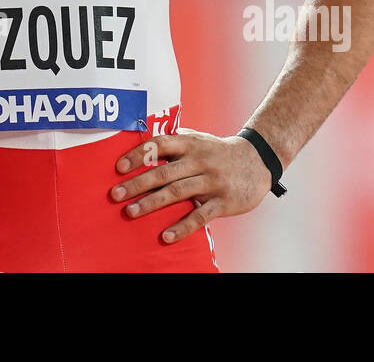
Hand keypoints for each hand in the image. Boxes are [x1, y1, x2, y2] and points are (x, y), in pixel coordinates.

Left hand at [109, 128, 271, 243]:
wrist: (258, 160)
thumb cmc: (219, 151)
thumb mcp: (199, 138)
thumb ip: (175, 140)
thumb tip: (144, 140)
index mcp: (191, 143)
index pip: (160, 144)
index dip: (139, 154)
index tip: (119, 167)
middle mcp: (199, 161)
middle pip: (164, 172)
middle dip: (138, 183)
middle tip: (115, 194)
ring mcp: (211, 182)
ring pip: (177, 193)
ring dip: (152, 203)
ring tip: (131, 212)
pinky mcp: (222, 202)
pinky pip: (199, 216)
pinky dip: (182, 227)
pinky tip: (165, 236)